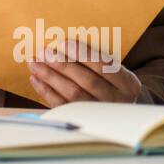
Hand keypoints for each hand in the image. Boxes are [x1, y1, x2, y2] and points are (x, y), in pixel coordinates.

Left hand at [27, 39, 141, 104]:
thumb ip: (98, 61)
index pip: (104, 66)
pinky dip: (46, 92)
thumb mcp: (116, 72)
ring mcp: (100, 115)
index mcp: (128, 84)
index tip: (63, 42)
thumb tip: (64, 45)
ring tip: (35, 63)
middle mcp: (117, 101)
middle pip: (87, 81)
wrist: (124, 113)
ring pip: (73, 95)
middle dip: (63, 65)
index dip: (82, 53)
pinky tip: (36, 79)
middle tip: (44, 52)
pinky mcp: (83, 121)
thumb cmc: (113, 84)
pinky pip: (62, 107)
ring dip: (50, 77)